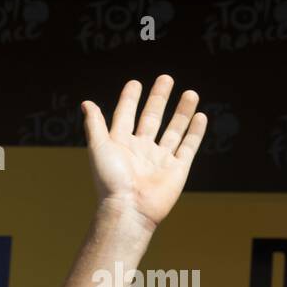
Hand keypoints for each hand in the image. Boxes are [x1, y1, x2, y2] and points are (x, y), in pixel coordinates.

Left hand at [81, 75, 206, 230]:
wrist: (130, 208)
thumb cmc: (110, 180)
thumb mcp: (99, 148)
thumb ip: (95, 125)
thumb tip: (86, 103)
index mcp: (121, 144)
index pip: (125, 116)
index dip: (129, 100)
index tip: (135, 83)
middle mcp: (141, 150)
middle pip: (151, 119)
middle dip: (158, 99)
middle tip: (166, 78)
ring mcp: (160, 159)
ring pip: (174, 130)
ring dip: (181, 111)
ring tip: (190, 92)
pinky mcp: (177, 169)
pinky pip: (188, 146)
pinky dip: (195, 131)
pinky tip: (200, 116)